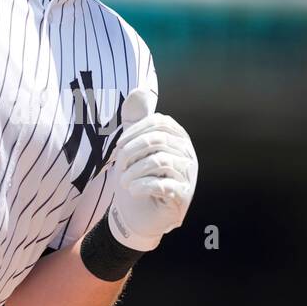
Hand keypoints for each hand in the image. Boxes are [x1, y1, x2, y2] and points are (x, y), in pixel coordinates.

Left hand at [106, 88, 197, 250]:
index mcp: (178, 137)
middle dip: (132, 152)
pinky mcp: (182, 196)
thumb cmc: (136, 176)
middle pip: (158, 140)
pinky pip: (162, 184)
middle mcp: (187, 154)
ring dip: (135, 171)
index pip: (160, 122)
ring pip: (159, 161)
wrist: (137, 214)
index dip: (136, 131)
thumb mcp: (132, 145)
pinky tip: (133, 190)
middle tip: (119, 166)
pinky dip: (142, 185)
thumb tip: (138, 90)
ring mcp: (188, 175)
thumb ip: (135, 119)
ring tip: (124, 181)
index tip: (119, 147)